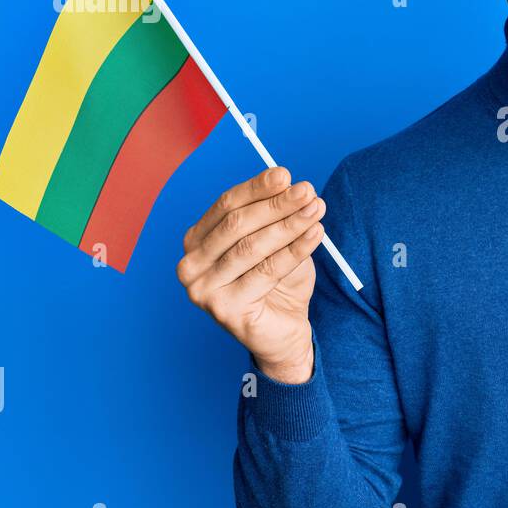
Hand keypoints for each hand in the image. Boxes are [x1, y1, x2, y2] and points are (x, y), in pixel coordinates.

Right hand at [177, 166, 326, 383]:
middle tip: (308, 191)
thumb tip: (289, 182)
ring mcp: (202, 289)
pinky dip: (294, 250)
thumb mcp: (276, 241)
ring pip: (252, 247)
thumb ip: (274, 215)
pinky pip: (266, 271)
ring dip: (288, 224)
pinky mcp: (223, 309)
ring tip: (316, 209)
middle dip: (276, 204)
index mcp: (197, 241)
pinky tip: (314, 234)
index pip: (225, 205)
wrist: (284, 332)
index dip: (257, 188)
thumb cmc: (277, 282)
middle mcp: (190, 264)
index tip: (286, 174)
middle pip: (237, 224)